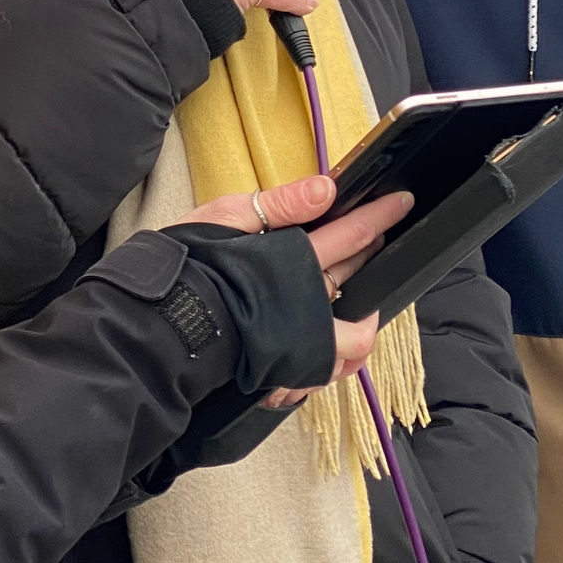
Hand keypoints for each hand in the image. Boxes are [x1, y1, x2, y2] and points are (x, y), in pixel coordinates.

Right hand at [182, 174, 413, 407]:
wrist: (162, 323)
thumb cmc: (190, 267)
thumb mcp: (226, 218)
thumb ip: (279, 205)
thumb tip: (325, 189)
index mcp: (295, 265)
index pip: (349, 236)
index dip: (377, 218)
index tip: (400, 203)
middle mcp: (308, 309)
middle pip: (353, 279)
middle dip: (370, 256)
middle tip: (379, 237)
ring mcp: (302, 348)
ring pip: (352, 339)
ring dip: (361, 315)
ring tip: (361, 301)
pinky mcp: (287, 374)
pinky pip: (326, 369)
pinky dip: (335, 357)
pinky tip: (328, 345)